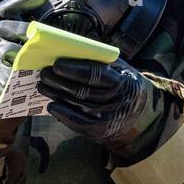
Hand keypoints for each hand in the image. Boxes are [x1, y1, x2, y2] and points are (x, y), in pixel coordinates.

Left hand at [37, 58, 166, 157]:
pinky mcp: (99, 131)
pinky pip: (77, 122)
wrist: (140, 114)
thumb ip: (100, 62)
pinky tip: (51, 105)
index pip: (95, 75)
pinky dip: (62, 113)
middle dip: (59, 81)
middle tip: (44, 72)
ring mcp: (107, 118)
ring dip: (55, 95)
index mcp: (121, 81)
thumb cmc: (123, 84)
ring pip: (76, 105)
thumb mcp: (120, 70)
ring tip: (42, 85)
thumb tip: (68, 52)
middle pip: (81, 91)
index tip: (56, 64)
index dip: (74, 70)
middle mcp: (115, 101)